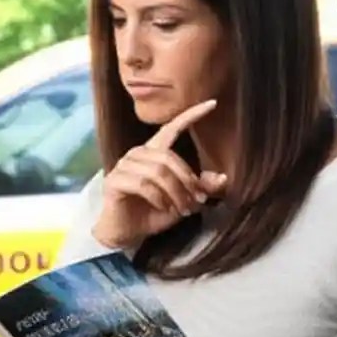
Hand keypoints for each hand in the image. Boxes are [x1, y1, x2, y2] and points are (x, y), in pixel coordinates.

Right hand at [92, 99, 228, 248]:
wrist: (127, 233)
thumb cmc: (154, 213)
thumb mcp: (183, 200)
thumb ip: (200, 188)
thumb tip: (222, 178)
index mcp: (154, 153)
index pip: (172, 128)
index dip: (191, 115)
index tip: (212, 104)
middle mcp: (137, 154)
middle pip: (169, 158)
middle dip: (187, 181)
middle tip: (197, 202)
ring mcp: (123, 165)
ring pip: (158, 172)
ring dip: (175, 193)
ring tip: (183, 209)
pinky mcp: (114, 180)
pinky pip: (142, 184)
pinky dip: (159, 198)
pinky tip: (163, 207)